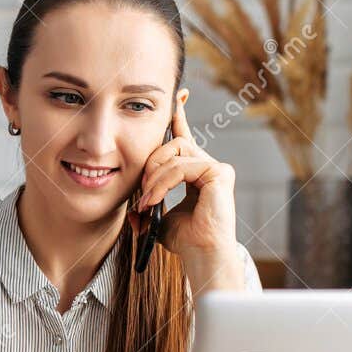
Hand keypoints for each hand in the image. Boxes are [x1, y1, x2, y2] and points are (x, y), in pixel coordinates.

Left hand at [126, 97, 239, 265]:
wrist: (201, 256)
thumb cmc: (185, 241)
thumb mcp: (158, 220)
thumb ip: (148, 205)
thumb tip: (131, 209)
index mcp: (195, 171)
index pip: (184, 136)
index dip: (178, 114)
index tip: (177, 95)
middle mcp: (209, 165)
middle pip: (173, 142)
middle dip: (151, 162)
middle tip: (142, 190)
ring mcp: (217, 168)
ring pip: (175, 153)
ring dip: (154, 176)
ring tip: (146, 201)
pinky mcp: (219, 173)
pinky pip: (182, 167)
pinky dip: (162, 183)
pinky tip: (154, 200)